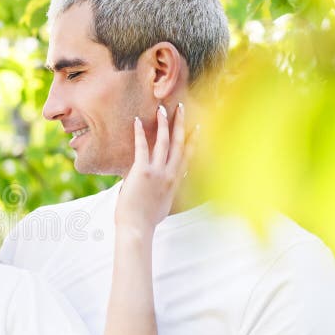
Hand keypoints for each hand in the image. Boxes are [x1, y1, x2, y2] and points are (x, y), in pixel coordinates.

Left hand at [114, 103, 191, 234]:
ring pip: (163, 142)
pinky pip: (141, 147)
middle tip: (182, 107)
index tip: (198, 126)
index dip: (193, 139)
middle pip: (179, 144)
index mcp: (175, 181)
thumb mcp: (163, 204)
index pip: (187, 155)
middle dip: (181, 124)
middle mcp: (170, 174)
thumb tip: (162, 188)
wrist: (137, 228)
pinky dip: (139, 133)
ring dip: (163, 124)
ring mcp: (157, 172)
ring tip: (163, 109)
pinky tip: (137, 121)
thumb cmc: (147, 220)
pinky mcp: (142, 171)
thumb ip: (165, 191)